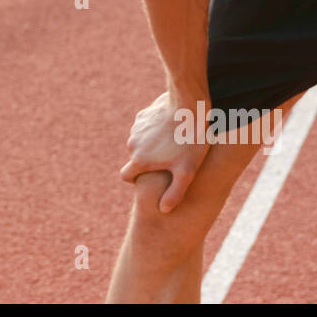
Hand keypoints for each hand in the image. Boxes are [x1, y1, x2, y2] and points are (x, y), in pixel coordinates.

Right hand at [121, 91, 208, 212]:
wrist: (188, 106)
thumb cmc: (190, 141)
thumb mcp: (187, 172)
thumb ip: (174, 193)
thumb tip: (163, 210)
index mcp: (140, 160)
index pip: (126, 176)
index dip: (135, 179)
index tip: (149, 177)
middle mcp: (133, 144)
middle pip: (134, 158)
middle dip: (146, 160)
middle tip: (168, 159)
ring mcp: (136, 128)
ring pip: (139, 142)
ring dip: (149, 145)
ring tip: (171, 143)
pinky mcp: (143, 115)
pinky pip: (143, 128)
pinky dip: (152, 131)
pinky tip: (169, 129)